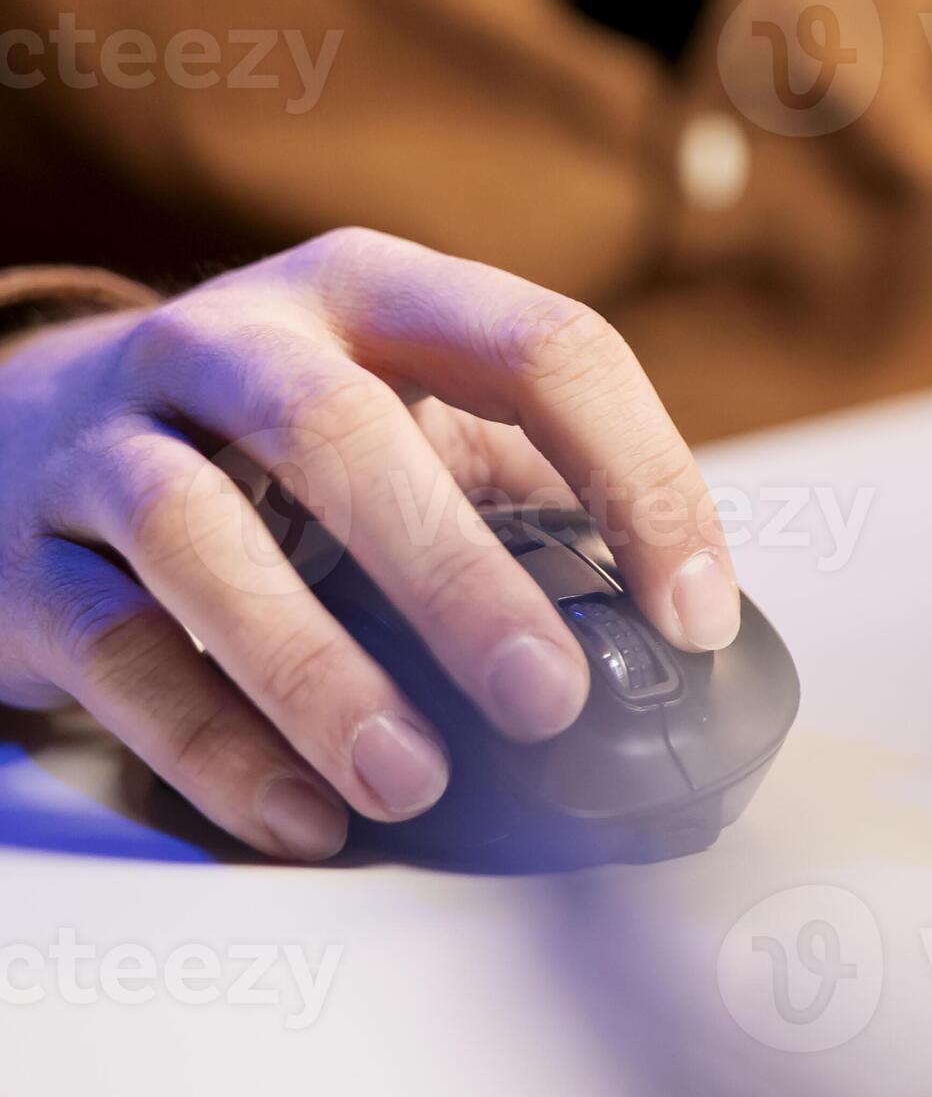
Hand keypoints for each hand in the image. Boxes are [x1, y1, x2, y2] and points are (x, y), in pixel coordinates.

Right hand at [0, 229, 737, 860]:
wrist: (17, 432)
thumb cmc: (265, 434)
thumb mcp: (404, 405)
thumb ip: (524, 479)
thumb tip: (677, 610)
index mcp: (374, 289)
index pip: (541, 346)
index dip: (635, 475)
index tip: (692, 611)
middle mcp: (235, 340)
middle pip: (342, 434)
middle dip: (458, 576)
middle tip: (549, 696)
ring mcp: (109, 440)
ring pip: (201, 537)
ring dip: (317, 669)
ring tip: (413, 778)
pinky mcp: (21, 558)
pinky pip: (114, 650)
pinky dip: (213, 742)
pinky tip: (301, 812)